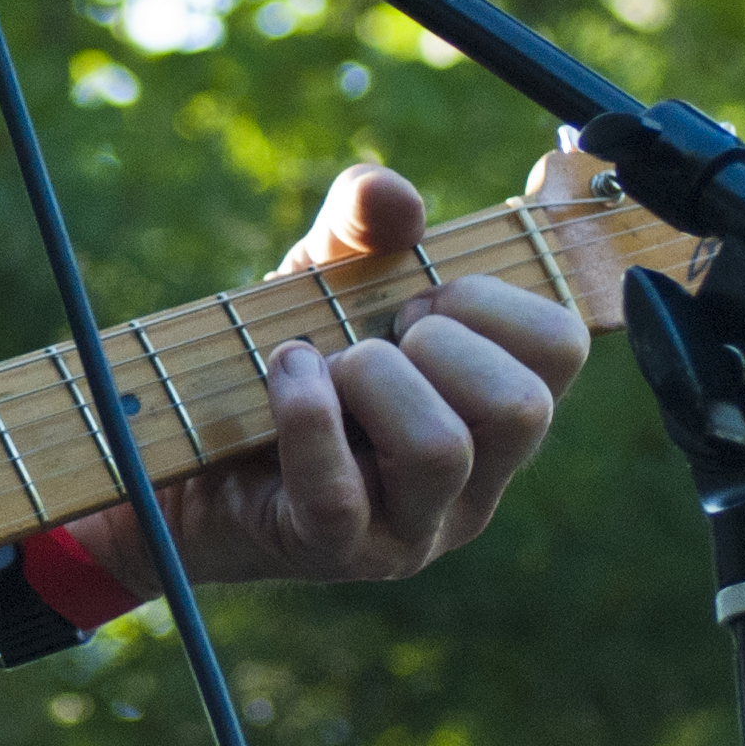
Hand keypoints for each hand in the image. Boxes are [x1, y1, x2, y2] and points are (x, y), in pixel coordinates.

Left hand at [73, 165, 586, 597]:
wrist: (182, 440)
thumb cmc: (288, 357)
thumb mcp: (327, 276)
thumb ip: (363, 221)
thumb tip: (390, 195)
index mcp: (495, 414)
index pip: (563, 349)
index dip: (492, 301)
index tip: (422, 299)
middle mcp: (475, 483)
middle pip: (522, 407)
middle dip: (439, 343)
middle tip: (379, 338)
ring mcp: (411, 529)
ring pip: (439, 450)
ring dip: (370, 377)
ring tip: (323, 363)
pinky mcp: (336, 550)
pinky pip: (340, 491)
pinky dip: (305, 414)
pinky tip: (284, 374)